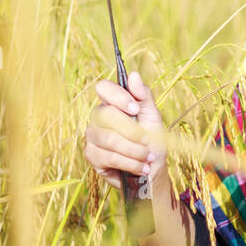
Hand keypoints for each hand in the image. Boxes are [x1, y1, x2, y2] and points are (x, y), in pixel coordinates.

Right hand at [82, 71, 166, 191]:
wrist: (152, 170)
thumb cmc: (152, 141)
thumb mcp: (153, 117)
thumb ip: (144, 96)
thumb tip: (134, 75)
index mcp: (112, 103)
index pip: (103, 88)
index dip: (118, 96)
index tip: (135, 109)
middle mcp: (98, 117)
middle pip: (106, 115)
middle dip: (132, 131)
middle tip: (148, 141)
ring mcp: (92, 136)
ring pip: (109, 139)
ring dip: (134, 151)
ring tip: (147, 158)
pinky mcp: (92, 156)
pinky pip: (109, 157)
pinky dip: (130, 164)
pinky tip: (141, 168)